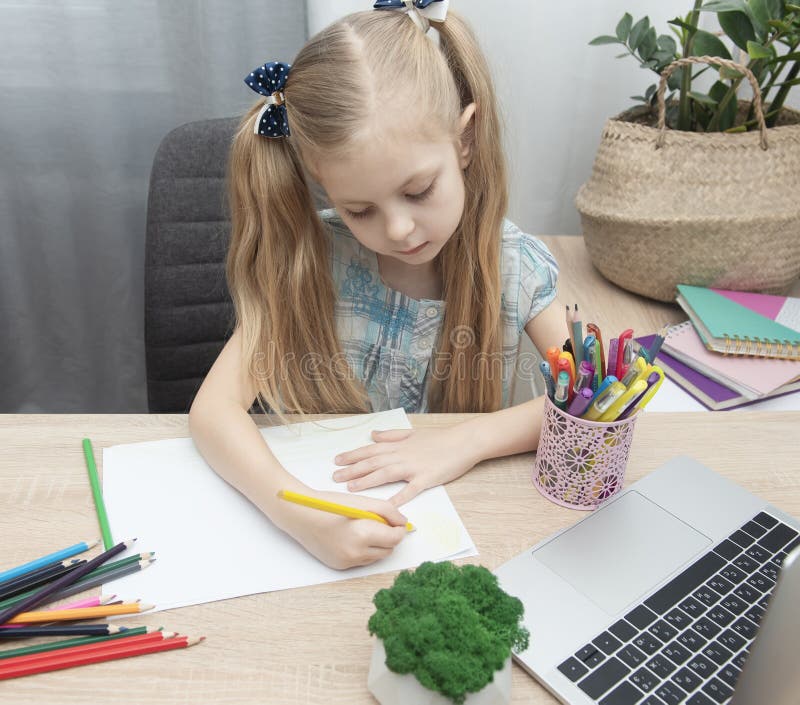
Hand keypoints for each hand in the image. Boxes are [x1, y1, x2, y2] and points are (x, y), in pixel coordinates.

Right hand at [278, 489, 407, 570]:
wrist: (302, 516)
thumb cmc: (331, 505)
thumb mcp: (363, 502)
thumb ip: (388, 511)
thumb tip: (403, 523)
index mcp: (363, 534)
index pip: (395, 538)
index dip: (399, 530)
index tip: (396, 523)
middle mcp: (356, 553)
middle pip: (388, 550)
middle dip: (389, 538)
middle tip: (381, 524)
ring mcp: (347, 562)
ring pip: (375, 557)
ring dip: (377, 545)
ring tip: (365, 529)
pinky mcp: (340, 566)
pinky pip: (361, 561)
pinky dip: (363, 551)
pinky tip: (352, 538)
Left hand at [332, 426, 478, 505]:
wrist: (463, 441)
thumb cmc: (439, 438)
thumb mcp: (412, 433)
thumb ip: (391, 436)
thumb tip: (373, 435)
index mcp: (398, 446)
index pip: (370, 451)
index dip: (352, 456)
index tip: (337, 461)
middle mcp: (402, 455)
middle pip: (372, 463)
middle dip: (352, 470)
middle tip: (334, 477)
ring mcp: (413, 467)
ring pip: (385, 474)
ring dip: (367, 481)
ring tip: (351, 489)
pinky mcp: (426, 479)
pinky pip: (410, 490)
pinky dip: (398, 498)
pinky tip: (387, 506)